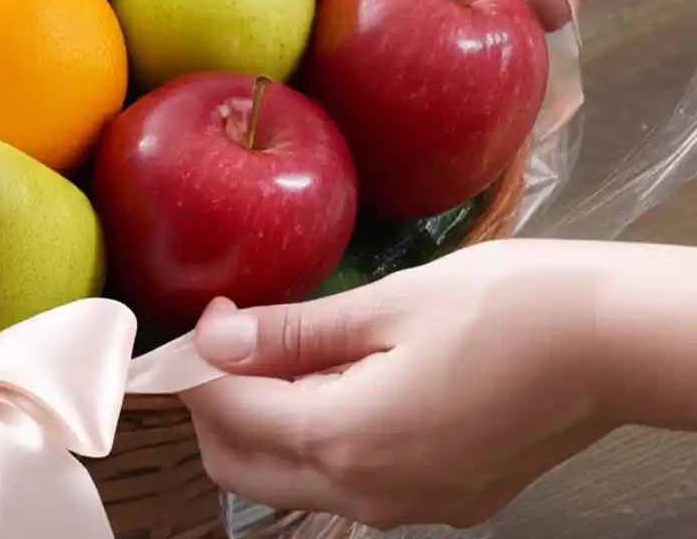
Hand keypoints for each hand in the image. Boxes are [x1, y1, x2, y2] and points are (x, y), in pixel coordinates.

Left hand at [180, 239, 613, 529]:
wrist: (617, 343)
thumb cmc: (512, 308)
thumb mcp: (387, 305)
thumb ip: (291, 331)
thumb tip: (216, 338)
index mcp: (347, 437)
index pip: (226, 415)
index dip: (195, 369)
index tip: (194, 325)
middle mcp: (370, 491)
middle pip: (245, 466)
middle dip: (214, 410)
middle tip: (224, 344)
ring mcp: (409, 506)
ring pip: (294, 481)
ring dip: (265, 427)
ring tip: (281, 355)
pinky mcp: (443, 502)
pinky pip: (349, 484)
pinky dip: (319, 441)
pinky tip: (338, 384)